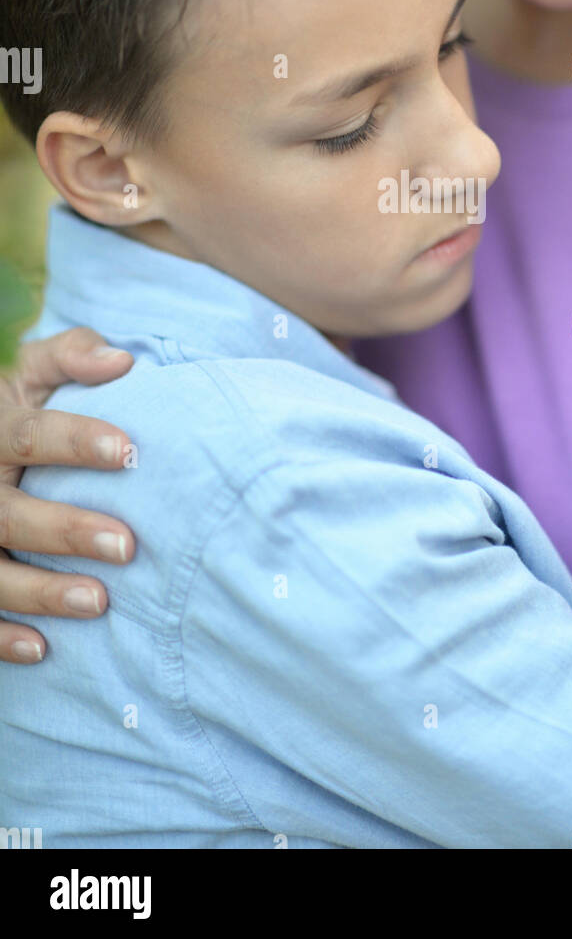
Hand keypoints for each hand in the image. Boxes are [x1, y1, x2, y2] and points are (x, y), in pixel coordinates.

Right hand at [0, 327, 134, 662]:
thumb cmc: (8, 403)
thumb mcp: (25, 370)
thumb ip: (69, 356)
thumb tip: (121, 360)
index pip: (27, 434)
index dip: (75, 441)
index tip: (128, 450)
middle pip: (8, 513)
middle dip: (64, 530)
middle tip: (128, 545)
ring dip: (40, 591)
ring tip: (98, 601)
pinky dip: (1, 637)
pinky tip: (44, 648)